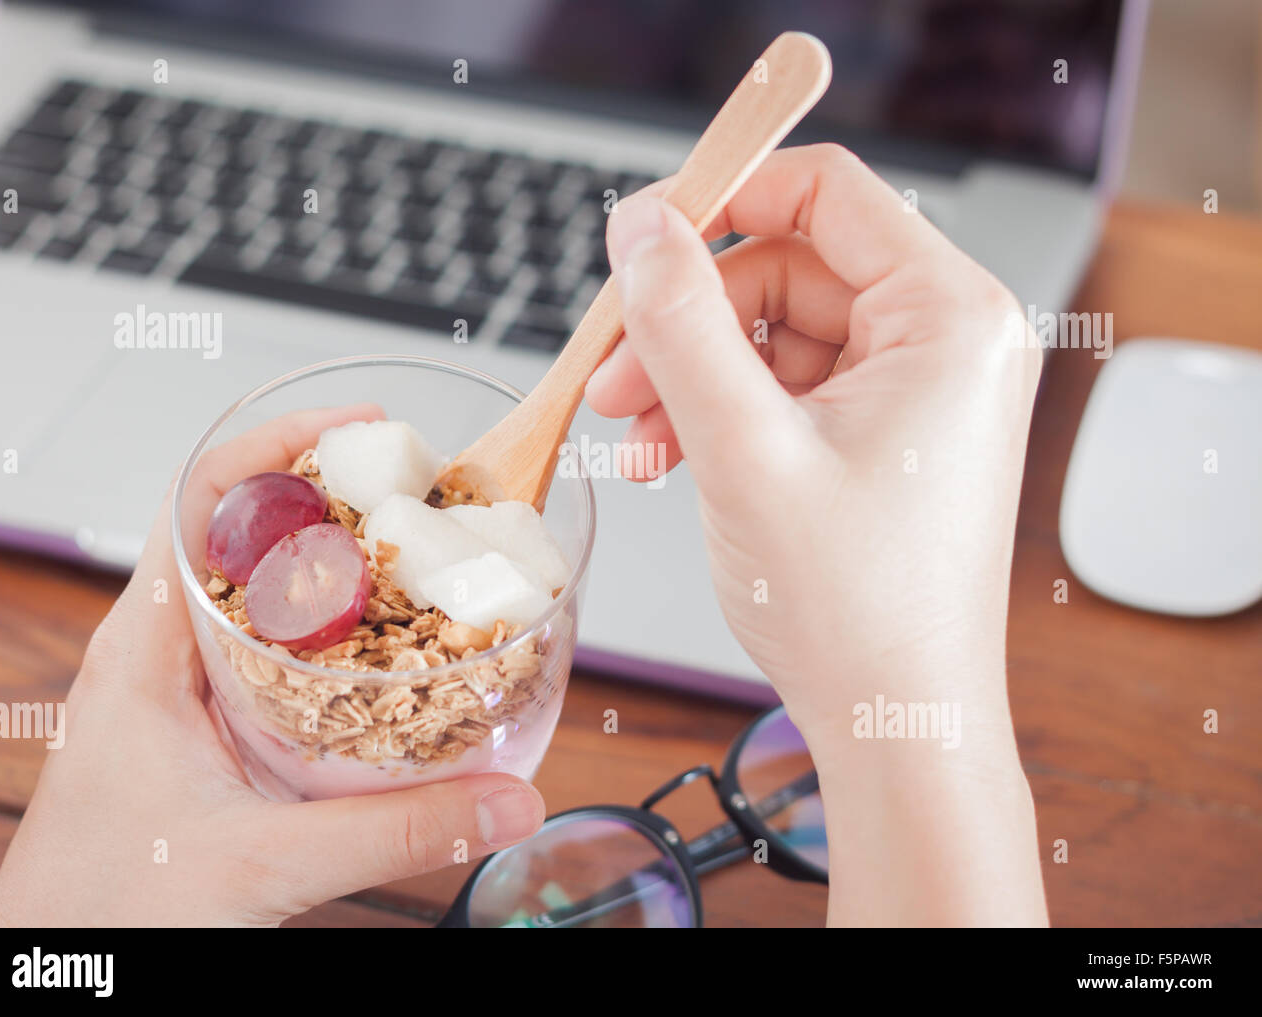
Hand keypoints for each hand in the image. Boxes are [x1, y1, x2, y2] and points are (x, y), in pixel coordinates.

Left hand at [0, 407, 544, 927]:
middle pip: (239, 528)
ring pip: (255, 588)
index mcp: (148, 648)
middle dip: (327, 497)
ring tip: (407, 555)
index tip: (358, 428)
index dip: (279, 445)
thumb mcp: (263, 863)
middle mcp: (158, 650)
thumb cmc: (106, 913)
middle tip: (409, 493)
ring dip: (329, 562)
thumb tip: (507, 801)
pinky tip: (374, 654)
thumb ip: (396, 832)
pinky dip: (324, 629)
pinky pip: (264, 646)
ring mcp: (176, 685)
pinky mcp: (198, 723)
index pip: (199, 496)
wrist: (56, 970)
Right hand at [588, 145, 1045, 924]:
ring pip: (775, 332)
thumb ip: (683, 322)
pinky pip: (786, 388)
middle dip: (689, 319)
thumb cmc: (857, 609)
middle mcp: (945, 343)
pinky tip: (675, 456)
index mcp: (949, 320)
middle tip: (618, 374)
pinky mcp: (883, 435)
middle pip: (787, 267)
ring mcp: (915, 392)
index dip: (724, 200)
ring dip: (694, 374)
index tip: (642, 240)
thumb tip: (641, 227)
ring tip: (642, 436)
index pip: (827, 194)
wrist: (895, 724)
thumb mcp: (745, 448)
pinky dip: (723, 412)